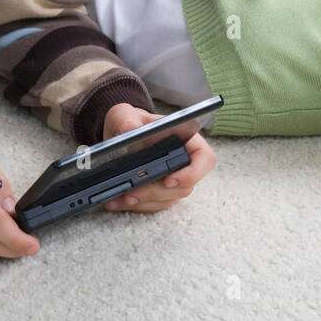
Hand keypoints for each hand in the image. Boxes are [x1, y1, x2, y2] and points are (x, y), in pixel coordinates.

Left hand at [100, 103, 217, 212]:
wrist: (119, 136)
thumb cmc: (130, 122)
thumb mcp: (124, 115)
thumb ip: (127, 119)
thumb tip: (129, 130)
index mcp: (186, 139)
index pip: (204, 158)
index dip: (192, 173)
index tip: (168, 179)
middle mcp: (184, 162)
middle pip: (183, 186)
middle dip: (155, 192)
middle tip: (131, 193)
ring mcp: (174, 180)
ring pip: (166, 199)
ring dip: (142, 202)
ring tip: (119, 198)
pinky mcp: (160, 193)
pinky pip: (153, 205)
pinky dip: (134, 206)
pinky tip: (115, 201)